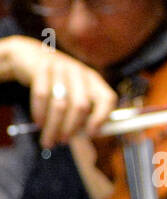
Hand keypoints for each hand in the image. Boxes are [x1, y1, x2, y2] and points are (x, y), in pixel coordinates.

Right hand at [0, 36, 115, 147]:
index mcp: (94, 80)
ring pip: (60, 104)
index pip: (107, 98)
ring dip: (53, 126)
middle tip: (63, 142)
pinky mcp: (41, 68)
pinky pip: (42, 95)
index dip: (102, 118)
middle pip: (81, 105)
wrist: (28, 56)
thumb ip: (83, 111)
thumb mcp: (73, 91)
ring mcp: (60, 68)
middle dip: (71, 128)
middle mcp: (80, 72)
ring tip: (49, 139)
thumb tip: (90, 136)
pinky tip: (39, 123)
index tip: (92, 134)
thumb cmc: (55, 82)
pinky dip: (40, 113)